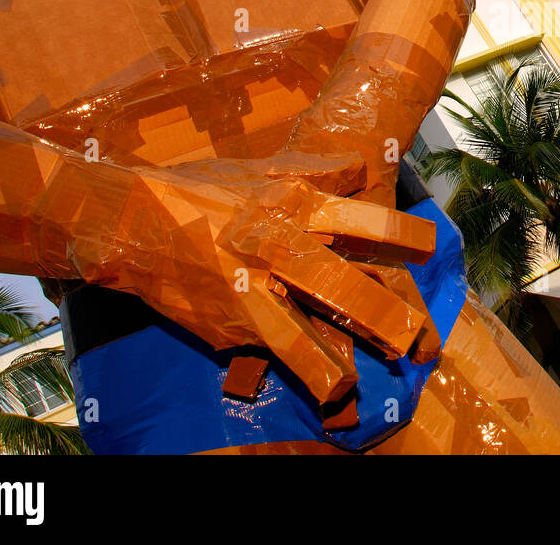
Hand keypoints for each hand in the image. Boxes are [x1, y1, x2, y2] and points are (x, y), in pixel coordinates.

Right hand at [94, 161, 440, 403]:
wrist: (131, 224)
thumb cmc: (202, 190)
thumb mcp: (262, 169)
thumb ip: (316, 170)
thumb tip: (359, 167)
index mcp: (294, 206)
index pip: (360, 221)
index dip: (399, 238)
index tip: (428, 247)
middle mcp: (279, 250)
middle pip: (342, 288)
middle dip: (384, 316)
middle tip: (417, 336)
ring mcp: (254, 292)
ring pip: (306, 335)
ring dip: (341, 364)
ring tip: (368, 384)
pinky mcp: (231, 324)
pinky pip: (275, 352)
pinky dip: (303, 372)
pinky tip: (328, 393)